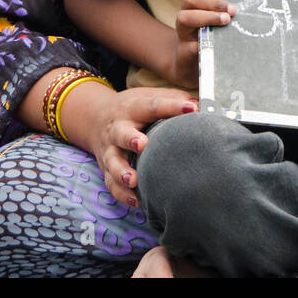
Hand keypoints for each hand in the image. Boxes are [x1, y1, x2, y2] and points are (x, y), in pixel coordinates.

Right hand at [86, 87, 197, 207]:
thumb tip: (202, 106)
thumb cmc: (133, 109)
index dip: (172, 106)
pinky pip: (111, 183)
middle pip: (121, 133)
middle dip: (130, 139)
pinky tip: (136, 201)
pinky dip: (122, 194)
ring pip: (113, 162)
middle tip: (141, 144)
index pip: (153, 105)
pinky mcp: (106, 167)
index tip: (191, 109)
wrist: (95, 118)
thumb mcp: (149, 96)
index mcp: (133, 108)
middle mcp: (118, 128)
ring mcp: (110, 149)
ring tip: (133, 180)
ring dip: (122, 172)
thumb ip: (173, 100)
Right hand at [171, 0, 235, 89]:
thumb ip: (225, 7)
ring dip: (208, 17)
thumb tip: (251, 0)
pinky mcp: (185, 52)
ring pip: (184, 17)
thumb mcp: (216, 17)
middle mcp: (185, 14)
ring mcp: (183, 33)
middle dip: (212, 2)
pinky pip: (190, 46)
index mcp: (192, 3)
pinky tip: (214, 45)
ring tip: (226, 21)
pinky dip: (201, 44)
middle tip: (232, 10)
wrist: (193, 65)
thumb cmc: (211, 36)